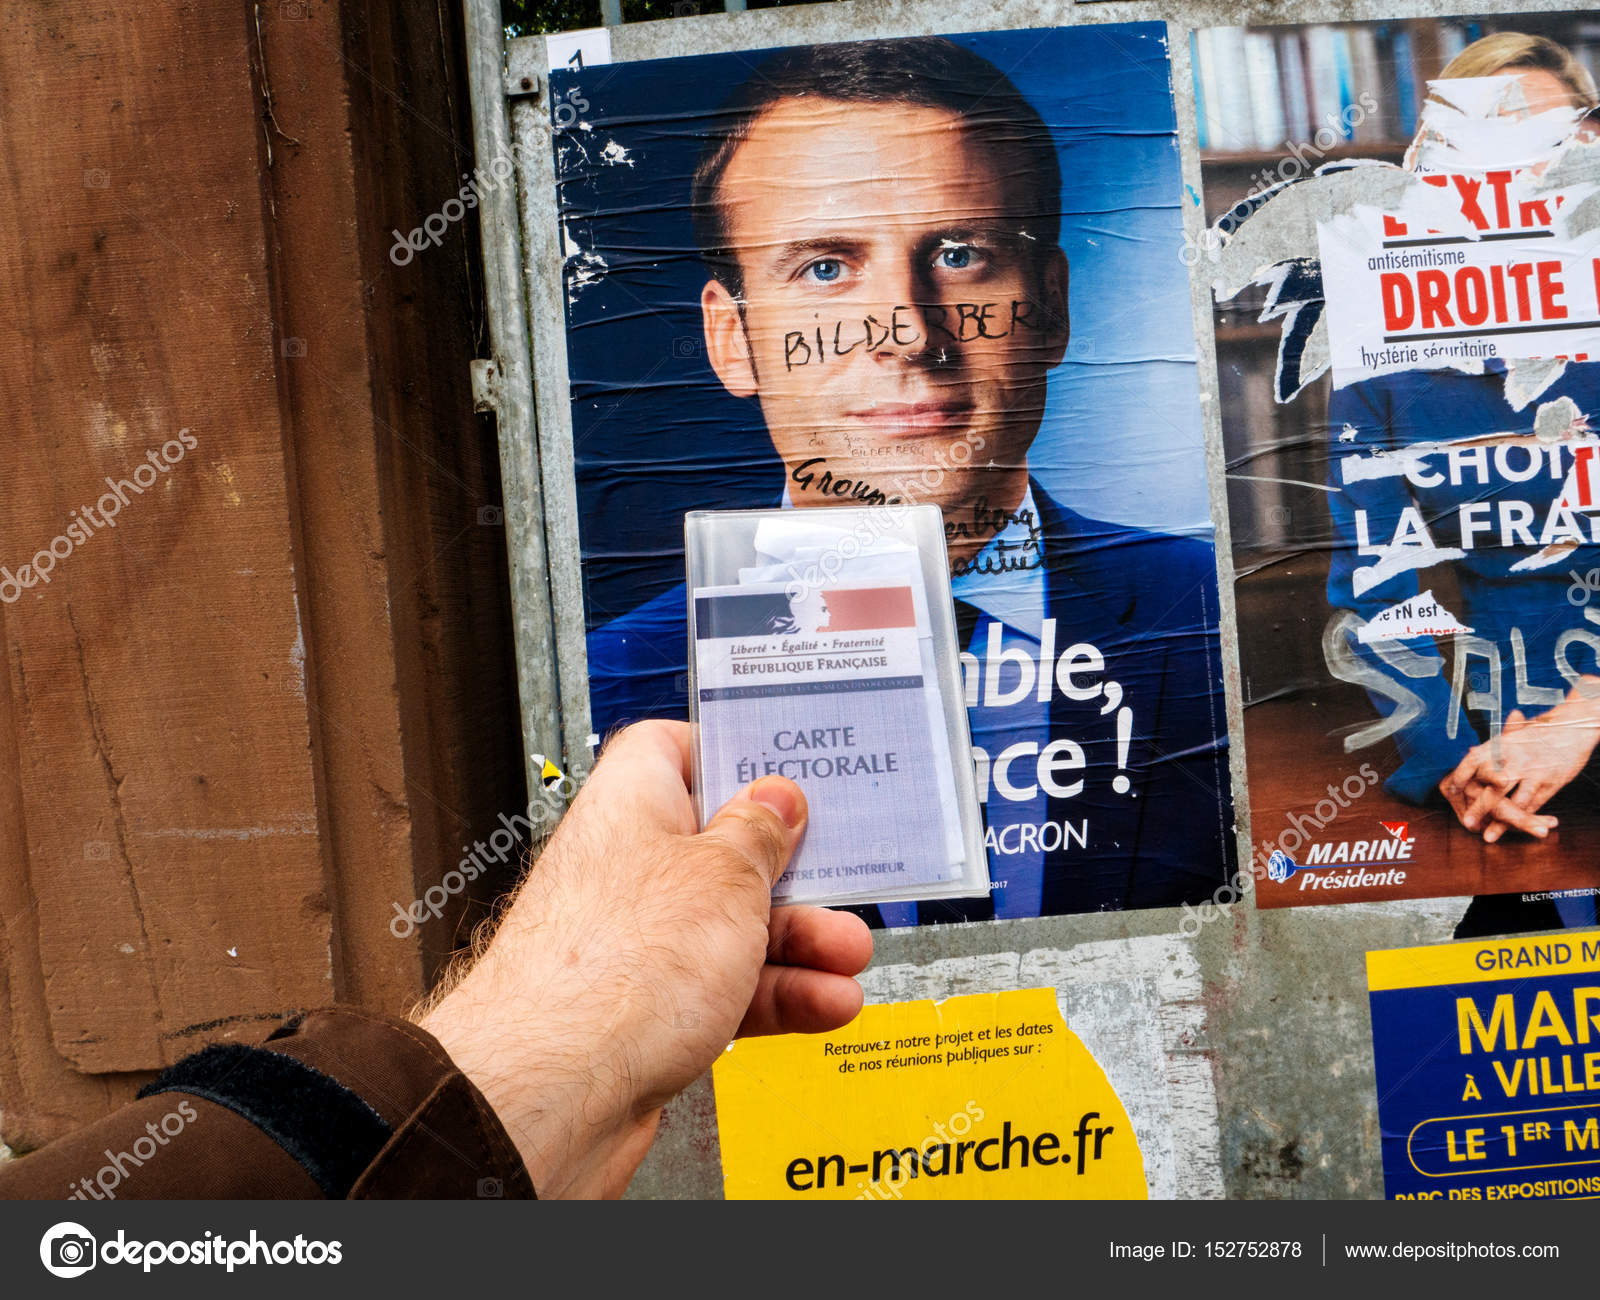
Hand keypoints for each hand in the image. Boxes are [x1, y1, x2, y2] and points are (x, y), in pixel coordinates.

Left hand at [414, 720, 871, 1197]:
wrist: (547, 1097)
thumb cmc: (610, 974)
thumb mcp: (724, 880)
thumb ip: (758, 835)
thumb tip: (775, 799)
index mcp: (631, 806)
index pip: (676, 749)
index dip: (734, 755)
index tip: (790, 773)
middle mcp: (627, 869)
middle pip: (723, 848)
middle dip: (792, 872)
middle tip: (840, 878)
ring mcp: (636, 943)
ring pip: (732, 927)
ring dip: (798, 942)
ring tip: (847, 954)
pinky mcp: (647, 1010)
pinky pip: (725, 988)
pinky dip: (776, 994)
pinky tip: (822, 1003)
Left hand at [1440, 689, 1599, 841]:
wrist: (1574, 728)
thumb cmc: (1541, 731)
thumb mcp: (1513, 733)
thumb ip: (1493, 746)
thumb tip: (1469, 751)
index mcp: (1501, 744)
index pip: (1473, 761)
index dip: (1460, 776)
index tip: (1450, 790)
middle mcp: (1515, 759)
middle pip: (1492, 788)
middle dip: (1479, 808)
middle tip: (1467, 822)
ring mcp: (1533, 772)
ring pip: (1513, 803)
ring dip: (1500, 822)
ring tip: (1488, 836)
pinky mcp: (1550, 782)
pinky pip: (1533, 805)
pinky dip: (1523, 819)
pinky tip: (1514, 830)